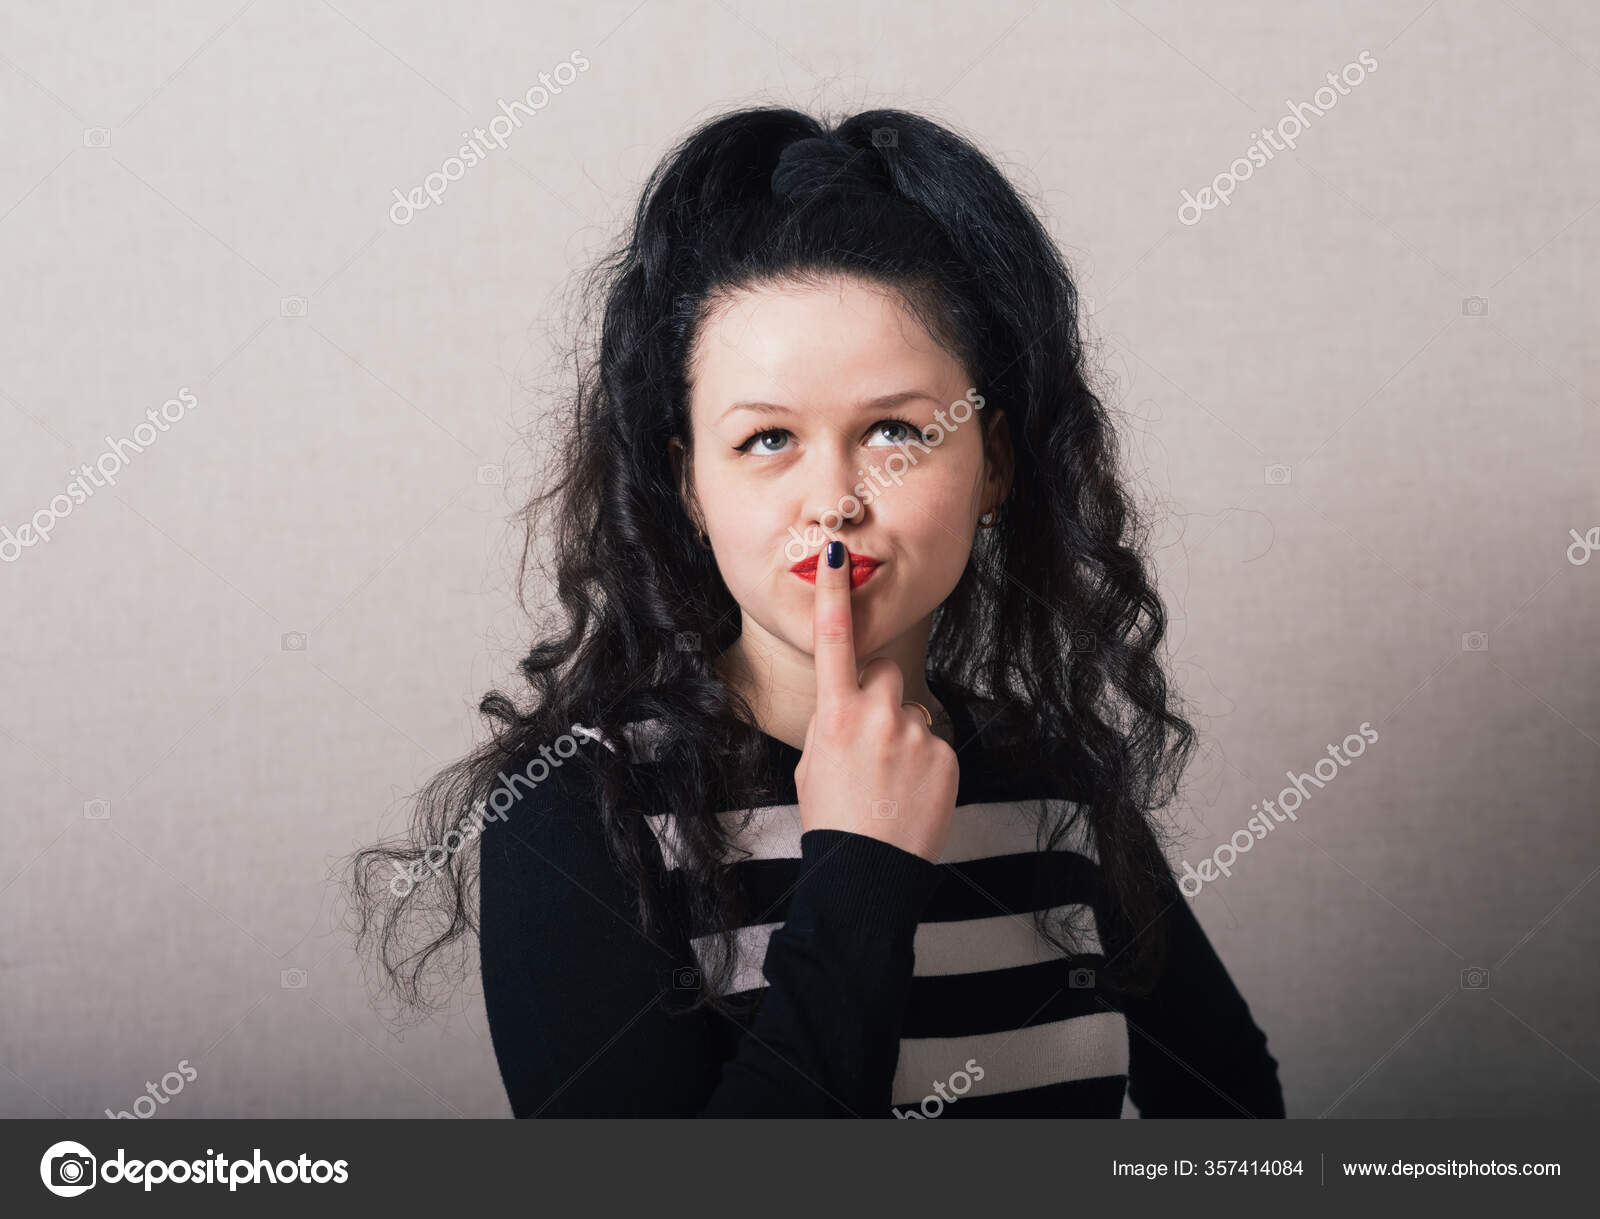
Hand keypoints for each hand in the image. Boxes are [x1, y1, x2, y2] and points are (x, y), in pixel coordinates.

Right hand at [793, 536, 959, 862]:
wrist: (868, 874)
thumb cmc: (832, 819)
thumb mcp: (812, 764)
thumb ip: (831, 723)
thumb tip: (849, 705)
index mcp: (835, 715)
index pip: (834, 641)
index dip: (836, 595)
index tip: (839, 554)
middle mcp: (878, 715)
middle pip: (886, 674)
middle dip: (879, 696)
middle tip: (869, 741)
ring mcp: (916, 735)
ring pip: (912, 712)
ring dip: (903, 735)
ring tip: (889, 781)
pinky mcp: (946, 756)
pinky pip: (934, 742)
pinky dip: (924, 763)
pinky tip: (909, 794)